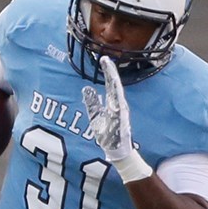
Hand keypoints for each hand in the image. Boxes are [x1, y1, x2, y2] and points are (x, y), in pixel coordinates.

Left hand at [81, 56, 151, 180]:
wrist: (116, 150)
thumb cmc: (107, 135)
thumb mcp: (95, 116)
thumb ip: (92, 103)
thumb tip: (86, 89)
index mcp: (113, 104)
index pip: (110, 85)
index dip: (107, 73)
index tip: (104, 60)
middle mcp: (118, 104)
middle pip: (114, 84)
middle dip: (110, 71)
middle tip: (106, 58)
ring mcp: (121, 110)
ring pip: (117, 90)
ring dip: (113, 78)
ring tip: (109, 66)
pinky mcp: (121, 116)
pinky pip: (118, 101)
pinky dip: (116, 91)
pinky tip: (113, 82)